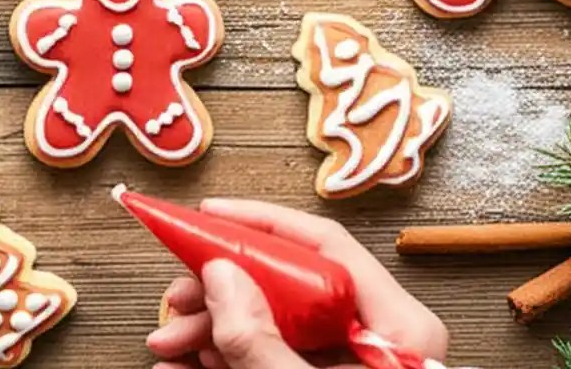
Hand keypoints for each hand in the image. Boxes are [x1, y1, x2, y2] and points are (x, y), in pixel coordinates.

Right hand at [146, 199, 448, 368]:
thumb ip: (262, 345)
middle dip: (221, 291)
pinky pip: (273, 358)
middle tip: (173, 302)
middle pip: (289, 284)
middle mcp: (380, 338)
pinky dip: (229, 360)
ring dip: (214, 330)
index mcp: (401, 326)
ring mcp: (353, 368)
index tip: (205, 217)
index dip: (260, 223)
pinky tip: (190, 366)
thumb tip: (221, 278)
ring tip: (168, 346)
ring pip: (272, 323)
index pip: (325, 245)